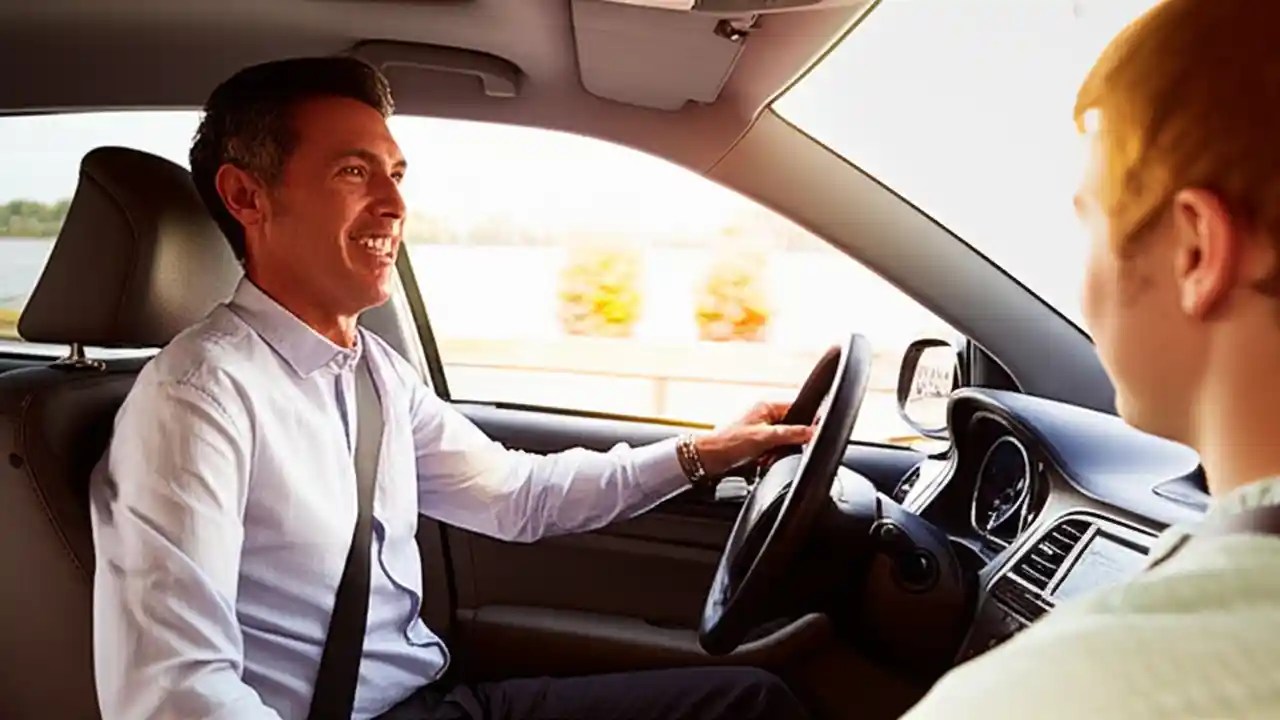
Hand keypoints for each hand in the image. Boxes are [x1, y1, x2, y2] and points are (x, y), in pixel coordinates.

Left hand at [693, 401, 813, 476]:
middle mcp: (764, 415)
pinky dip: (770, 457)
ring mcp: (760, 429)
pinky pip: (773, 451)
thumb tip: (813, 431)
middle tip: (778, 449)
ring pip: (783, 442)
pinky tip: (761, 461)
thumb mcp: (765, 437)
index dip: (806, 422)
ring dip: (778, 452)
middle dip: (788, 443)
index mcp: (767, 406)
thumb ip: (791, 433)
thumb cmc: (729, 442)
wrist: (708, 458)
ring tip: (765, 456)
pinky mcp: (756, 443)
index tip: (811, 435)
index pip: (798, 409)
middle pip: (792, 428)